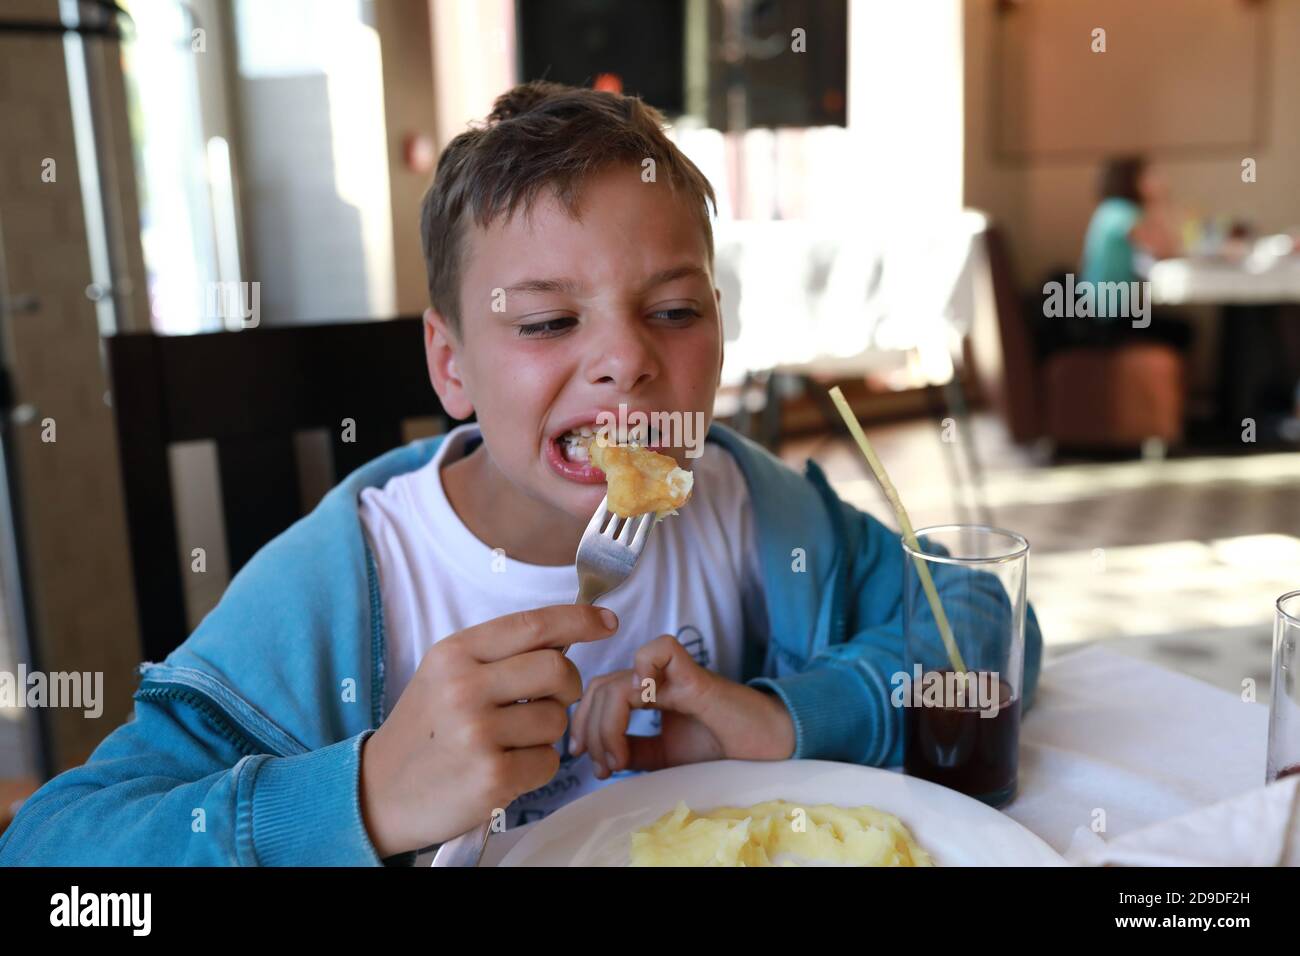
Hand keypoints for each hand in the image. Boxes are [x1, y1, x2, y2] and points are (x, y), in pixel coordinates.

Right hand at [359, 605, 618, 857]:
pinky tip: (503, 769)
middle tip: (550, 699)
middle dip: (567, 686)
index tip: (607, 621)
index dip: (579, 620)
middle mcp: (464, 688)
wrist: (379, 792)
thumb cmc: (425, 730)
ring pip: (557, 720)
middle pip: (558, 670)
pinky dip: (536, 767)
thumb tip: (565, 639)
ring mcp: (478, 735)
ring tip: (508, 742)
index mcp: (455, 654)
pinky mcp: (492, 778)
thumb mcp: (445, 675)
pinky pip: (549, 761)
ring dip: (545, 733)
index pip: (533, 625)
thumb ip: (498, 655)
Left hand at [569, 634, 794, 778]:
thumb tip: (601, 759)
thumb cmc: (724, 747)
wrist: (769, 748)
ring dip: (608, 723)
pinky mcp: (696, 677)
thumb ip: (636, 751)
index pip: (600, 694)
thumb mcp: (667, 756)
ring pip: (619, 681)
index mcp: (648, 693)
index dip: (584, 725)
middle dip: (590, 729)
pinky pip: (660, 651)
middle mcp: (656, 680)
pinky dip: (642, 671)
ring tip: (619, 760)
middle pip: (601, 688)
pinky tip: (642, 708)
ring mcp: (675, 676)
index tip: (586, 762)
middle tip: (601, 766)